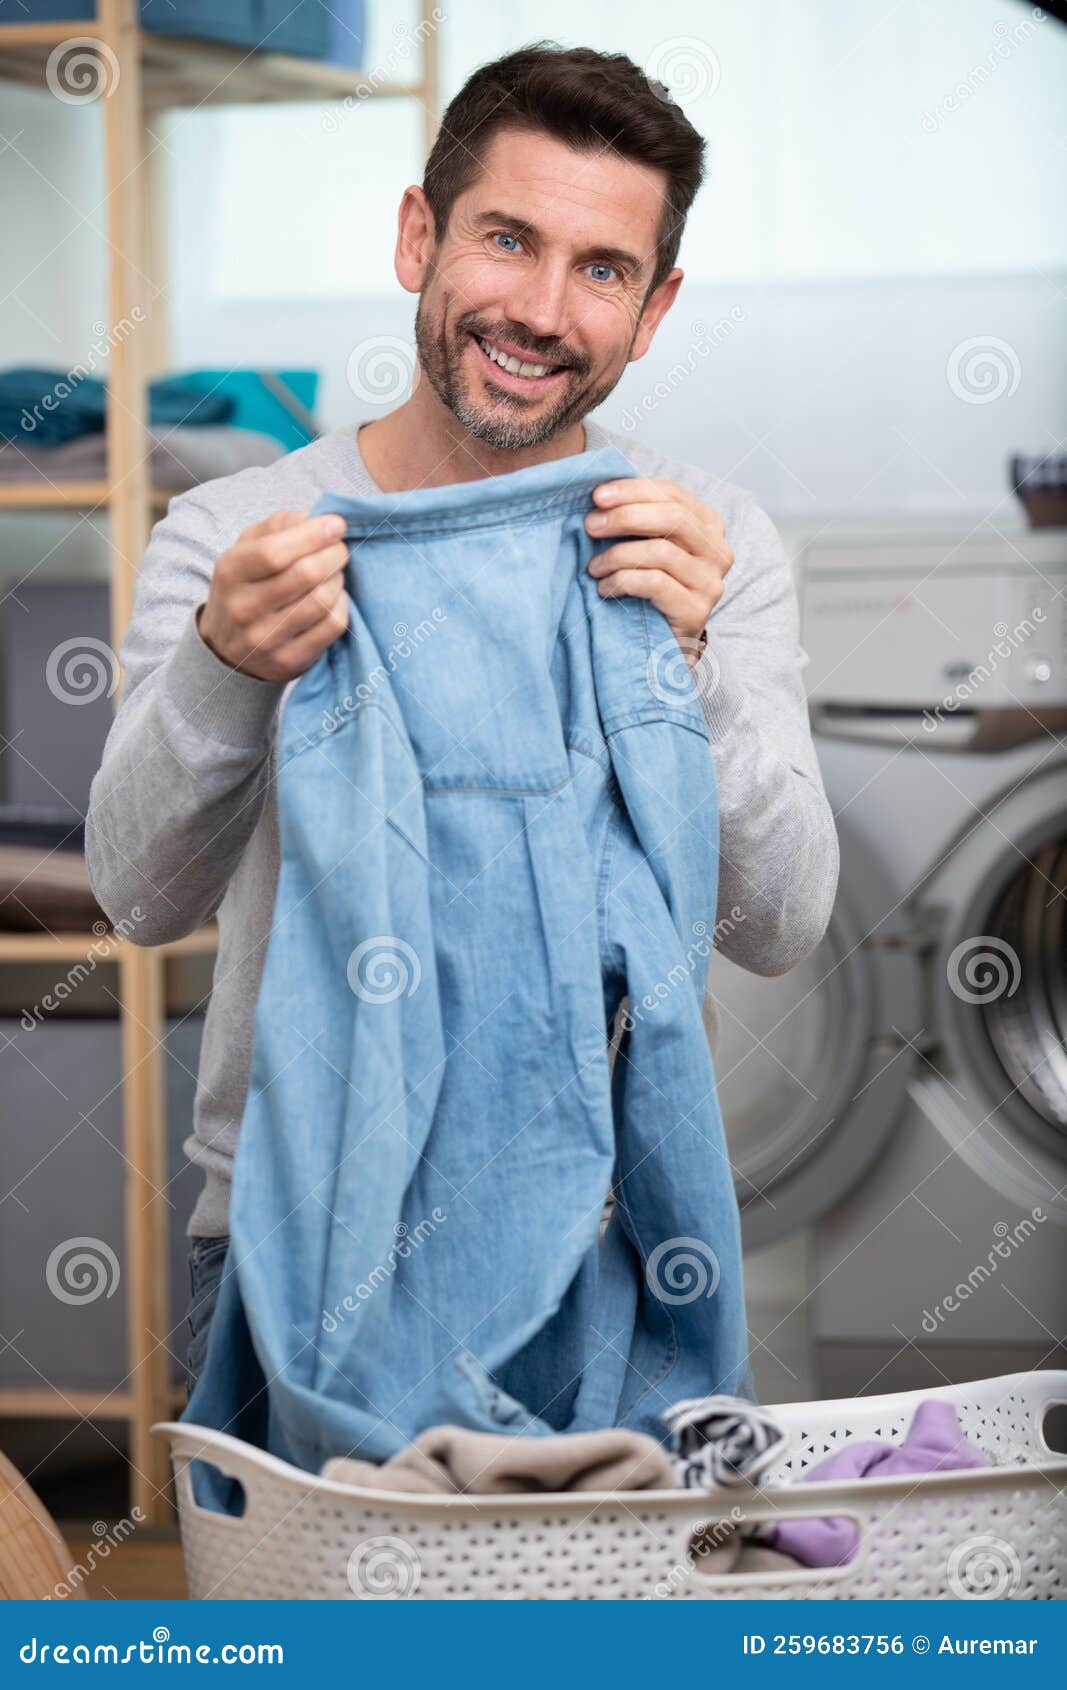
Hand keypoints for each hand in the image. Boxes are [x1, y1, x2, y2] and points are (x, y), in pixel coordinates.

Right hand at [196, 507, 350, 683]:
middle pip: (304, 574)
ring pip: (322, 600)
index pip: (275, 551)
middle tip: (341, 548)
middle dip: (333, 554)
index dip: (313, 534)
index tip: (337, 524)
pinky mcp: (289, 661)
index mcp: (230, 572)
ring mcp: (266, 639)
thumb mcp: (246, 550)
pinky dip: (342, 605)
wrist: (226, 649)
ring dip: (339, 579)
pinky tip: (336, 597)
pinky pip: (331, 626)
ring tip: (337, 572)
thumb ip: (278, 526)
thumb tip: (317, 516)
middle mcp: (244, 607)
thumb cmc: (244, 588)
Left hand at [584, 477, 732, 666]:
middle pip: (672, 518)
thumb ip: (638, 520)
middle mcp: (717, 551)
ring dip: (617, 555)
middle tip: (591, 525)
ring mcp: (710, 582)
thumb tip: (599, 496)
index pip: (673, 494)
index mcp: (708, 526)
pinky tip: (604, 588)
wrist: (665, 647)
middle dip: (624, 516)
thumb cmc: (650, 591)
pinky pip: (655, 583)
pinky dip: (622, 581)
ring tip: (594, 566)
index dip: (633, 490)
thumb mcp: (648, 548)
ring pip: (661, 552)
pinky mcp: (696, 611)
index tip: (597, 495)